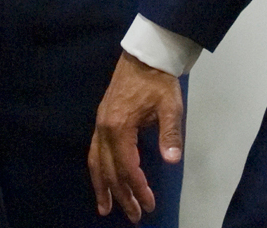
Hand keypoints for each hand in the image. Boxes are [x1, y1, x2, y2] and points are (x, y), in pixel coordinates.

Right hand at [89, 51, 183, 223]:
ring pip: (96, 161)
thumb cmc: (159, 80)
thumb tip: (171, 160)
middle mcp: (104, 128)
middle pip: (110, 169)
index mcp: (120, 126)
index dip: (138, 188)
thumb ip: (170, 134)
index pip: (128, 167)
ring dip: (102, 186)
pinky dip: (97, 169)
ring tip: (105, 208)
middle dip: (121, 195)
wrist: (145, 55)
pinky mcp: (102, 119)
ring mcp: (100, 123)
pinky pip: (95, 150)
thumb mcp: (170, 106)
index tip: (149, 204)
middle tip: (134, 216)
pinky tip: (102, 178)